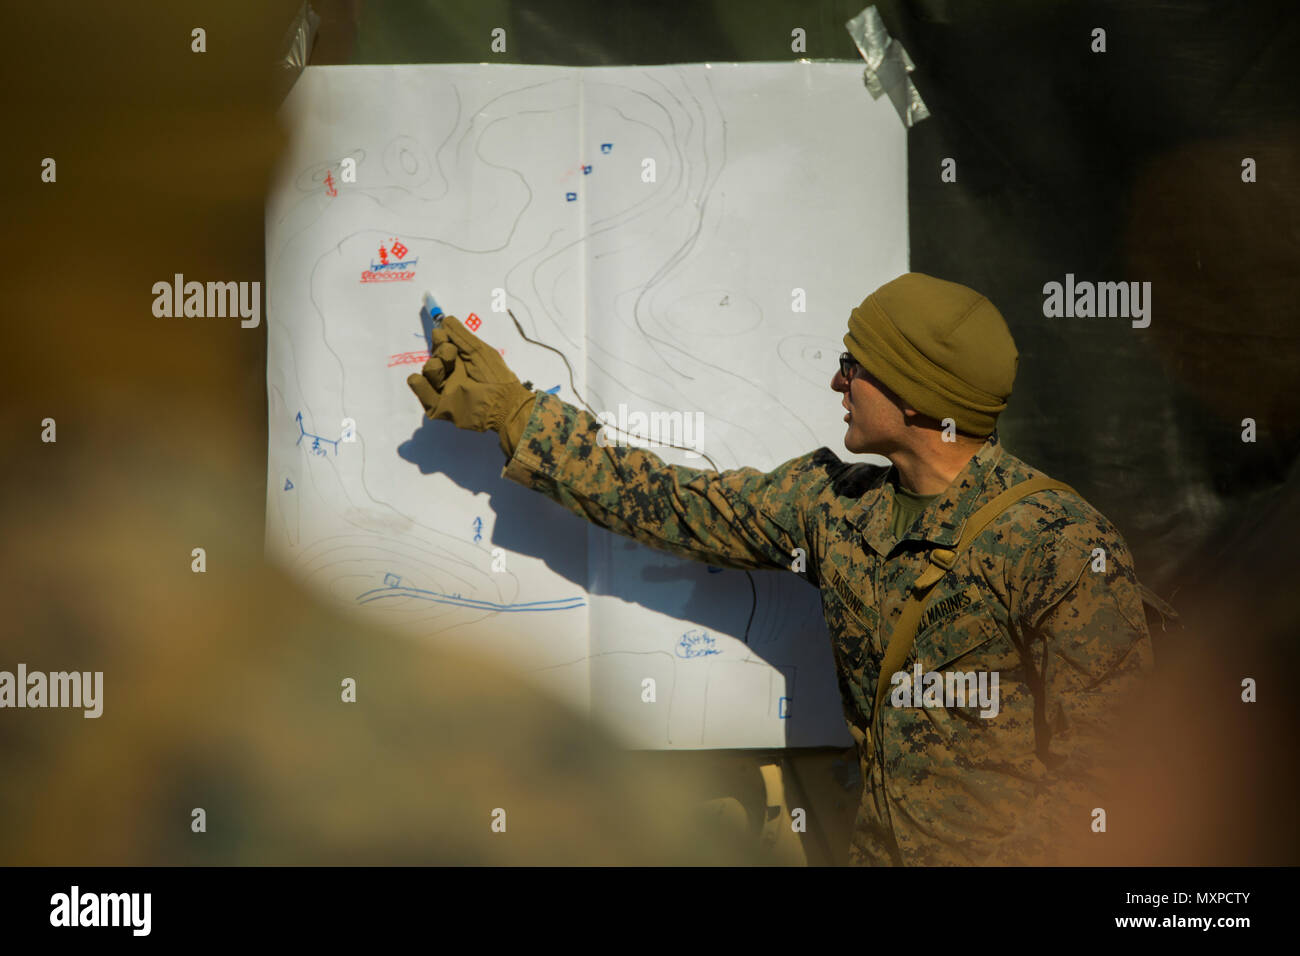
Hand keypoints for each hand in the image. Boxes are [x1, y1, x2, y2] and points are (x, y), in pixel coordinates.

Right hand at [407, 315, 532, 433]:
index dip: (440, 339)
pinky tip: (419, 379)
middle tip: (450, 353)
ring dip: (432, 366)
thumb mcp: (479, 351)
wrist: (503, 403)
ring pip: (428, 373)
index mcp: (461, 360)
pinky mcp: (440, 406)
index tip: (443, 336)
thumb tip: (445, 320)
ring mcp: (445, 390)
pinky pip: (423, 394)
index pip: (443, 346)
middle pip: (434, 358)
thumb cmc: (495, 376)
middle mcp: (452, 374)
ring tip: (443, 366)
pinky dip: (418, 385)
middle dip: (439, 352)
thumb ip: (461, 336)